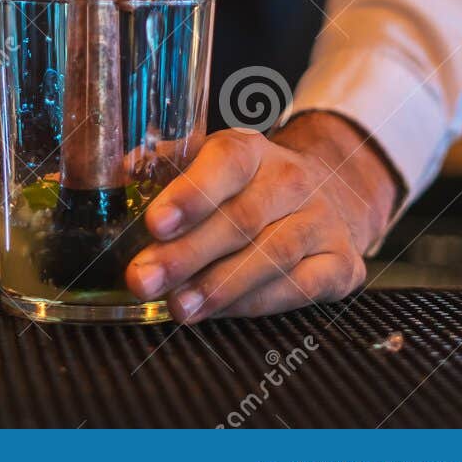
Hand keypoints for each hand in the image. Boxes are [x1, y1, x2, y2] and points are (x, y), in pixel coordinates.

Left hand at [125, 112, 399, 319]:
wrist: (331, 195)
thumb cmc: (252, 186)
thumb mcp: (211, 162)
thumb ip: (166, 166)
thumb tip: (121, 171)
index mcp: (253, 149)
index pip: (225, 163)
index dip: (190, 193)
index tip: (155, 223)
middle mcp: (292, 180)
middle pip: (242, 218)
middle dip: (187, 254)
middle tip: (144, 279)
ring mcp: (322, 222)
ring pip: (272, 255)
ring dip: (220, 286)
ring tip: (179, 306)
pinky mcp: (341, 264)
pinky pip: (299, 288)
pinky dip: (256, 304)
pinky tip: (222, 312)